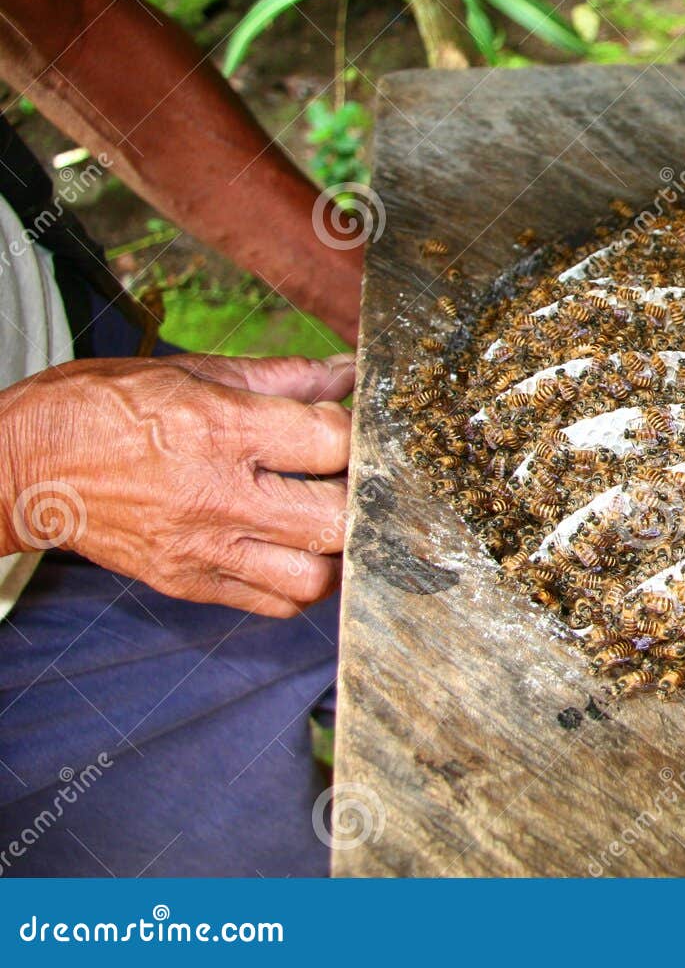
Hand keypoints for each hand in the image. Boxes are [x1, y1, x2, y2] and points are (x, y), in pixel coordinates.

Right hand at [0, 352, 355, 616]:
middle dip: (358, 499)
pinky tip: (293, 550)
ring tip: (326, 522)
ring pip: (313, 579)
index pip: (332, 443)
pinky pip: (274, 605)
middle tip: (353, 482)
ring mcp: (203, 549)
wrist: (25, 466)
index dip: (356, 434)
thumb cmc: (108, 408)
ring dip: (335, 552)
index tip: (350, 428)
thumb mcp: (196, 371)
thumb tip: (349, 372)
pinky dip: (298, 584)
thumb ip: (284, 377)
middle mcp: (217, 497)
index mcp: (221, 430)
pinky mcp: (189, 583)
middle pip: (335, 520)